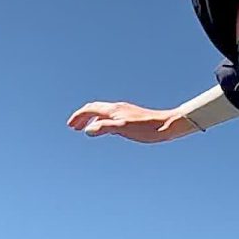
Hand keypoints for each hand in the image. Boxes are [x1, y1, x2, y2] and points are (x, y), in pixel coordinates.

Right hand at [66, 101, 195, 143]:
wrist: (167, 125)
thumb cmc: (147, 128)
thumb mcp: (123, 128)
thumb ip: (105, 128)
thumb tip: (87, 130)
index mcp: (114, 110)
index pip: (90, 109)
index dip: (78, 117)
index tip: (70, 126)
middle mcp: (117, 108)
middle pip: (94, 109)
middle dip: (82, 117)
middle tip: (74, 127)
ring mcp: (124, 112)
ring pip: (102, 113)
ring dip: (91, 119)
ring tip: (86, 129)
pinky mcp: (131, 117)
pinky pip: (111, 117)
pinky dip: (102, 122)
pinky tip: (107, 130)